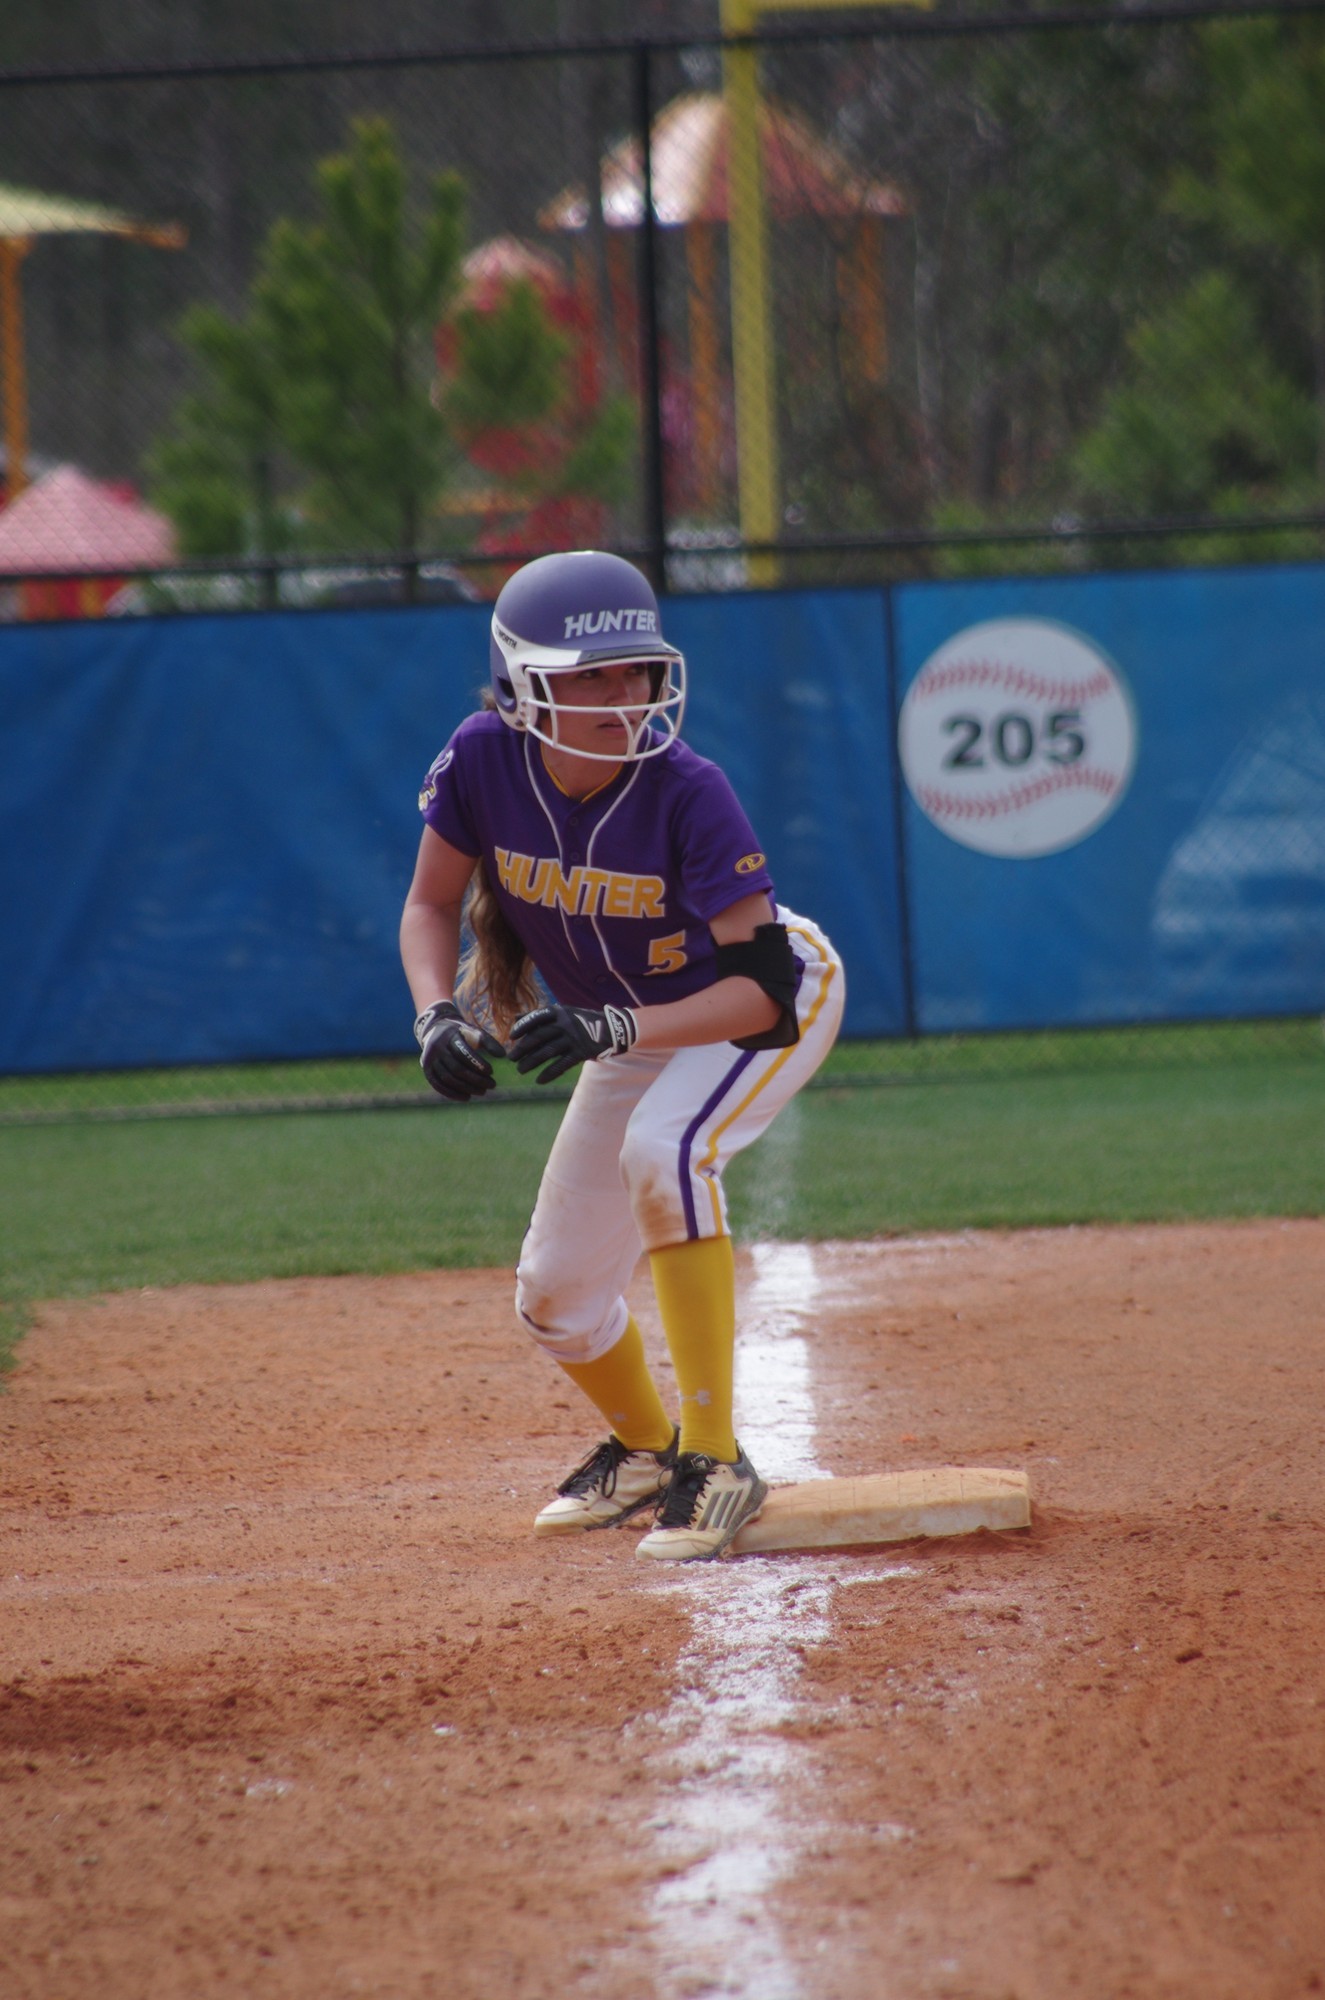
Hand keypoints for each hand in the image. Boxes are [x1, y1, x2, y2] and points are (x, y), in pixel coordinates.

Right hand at [414, 1001, 505, 1101]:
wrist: (436, 1031)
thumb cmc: (461, 1033)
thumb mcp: (474, 1032)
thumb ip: (489, 1041)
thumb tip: (503, 1055)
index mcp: (449, 1036)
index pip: (463, 1052)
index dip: (477, 1063)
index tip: (492, 1071)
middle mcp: (437, 1048)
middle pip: (457, 1068)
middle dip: (476, 1079)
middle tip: (492, 1085)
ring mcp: (429, 1060)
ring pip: (448, 1078)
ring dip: (466, 1088)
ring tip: (483, 1092)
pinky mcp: (426, 1070)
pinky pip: (438, 1085)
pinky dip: (452, 1094)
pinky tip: (467, 1098)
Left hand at [508, 1003, 637, 1084]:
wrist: (611, 1029)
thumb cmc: (580, 1021)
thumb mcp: (562, 1013)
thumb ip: (539, 1016)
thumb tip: (515, 1018)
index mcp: (559, 1012)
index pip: (536, 1018)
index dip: (522, 1027)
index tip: (511, 1037)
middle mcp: (565, 1024)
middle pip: (539, 1037)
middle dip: (523, 1048)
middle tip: (511, 1058)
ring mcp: (574, 1038)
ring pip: (547, 1052)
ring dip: (531, 1062)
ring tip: (521, 1070)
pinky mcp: (581, 1052)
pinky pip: (562, 1064)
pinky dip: (550, 1073)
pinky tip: (539, 1080)